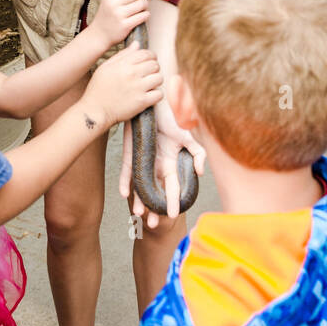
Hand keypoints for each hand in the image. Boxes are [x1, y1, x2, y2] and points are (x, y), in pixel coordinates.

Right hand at [82, 39, 161, 126]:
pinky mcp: (142, 102)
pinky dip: (156, 95)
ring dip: (155, 81)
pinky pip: (159, 94)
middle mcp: (132, 74)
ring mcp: (138, 88)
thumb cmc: (98, 89)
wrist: (94, 111)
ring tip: (148, 85)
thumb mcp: (105, 67)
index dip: (150, 56)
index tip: (148, 61)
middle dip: (153, 68)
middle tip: (148, 74)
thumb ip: (122, 55)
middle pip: (155, 65)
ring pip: (159, 78)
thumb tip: (137, 44)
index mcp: (123, 64)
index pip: (145, 53)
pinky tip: (148, 95)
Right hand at [91, 0, 149, 46]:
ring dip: (145, 4)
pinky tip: (143, 15)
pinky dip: (146, 14)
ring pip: (141, 4)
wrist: (99, 34)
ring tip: (143, 6)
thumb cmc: (106, 15)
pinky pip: (143, 16)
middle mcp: (113, 4)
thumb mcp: (108, 0)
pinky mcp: (125, 25)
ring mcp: (119, 15)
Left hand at [119, 98, 205, 228]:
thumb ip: (197, 153)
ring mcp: (143, 160)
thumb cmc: (175, 117)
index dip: (172, 201)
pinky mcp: (131, 152)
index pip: (172, 187)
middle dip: (154, 207)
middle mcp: (157, 164)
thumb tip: (202, 172)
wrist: (158, 101)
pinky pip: (127, 169)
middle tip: (153, 224)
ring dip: (139, 199)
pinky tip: (124, 193)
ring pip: (140, 185)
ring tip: (138, 214)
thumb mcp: (189, 136)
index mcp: (171, 163)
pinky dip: (126, 181)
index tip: (173, 214)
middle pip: (155, 191)